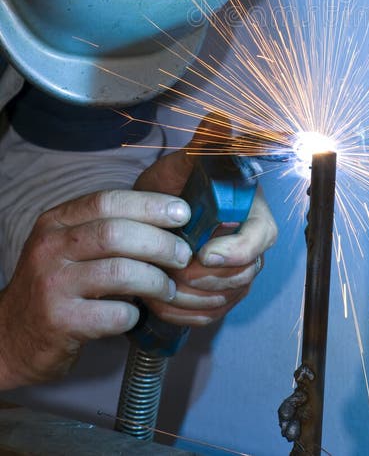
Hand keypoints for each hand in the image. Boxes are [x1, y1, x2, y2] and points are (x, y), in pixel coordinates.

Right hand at [0, 189, 193, 388]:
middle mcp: (50, 249)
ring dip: (154, 280)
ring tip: (167, 288)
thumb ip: (105, 229)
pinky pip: (113, 314)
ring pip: (120, 272)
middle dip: (160, 242)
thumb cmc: (56, 285)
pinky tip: (137, 315)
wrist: (11, 337)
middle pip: (116, 234)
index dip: (149, 204)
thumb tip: (167, 216)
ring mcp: (53, 285)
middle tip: (183, 254)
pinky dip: (134, 314)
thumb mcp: (68, 247)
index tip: (182, 212)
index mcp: (55, 222)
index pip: (107, 201)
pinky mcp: (59, 322)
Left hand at [134, 115, 277, 325]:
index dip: (238, 250)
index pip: (263, 236)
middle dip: (207, 278)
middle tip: (171, 272)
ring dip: (192, 298)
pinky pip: (211, 315)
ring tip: (159, 286)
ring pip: (228, 297)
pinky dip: (185, 314)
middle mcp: (250, 244)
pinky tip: (160, 303)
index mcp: (250, 211)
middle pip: (246, 273)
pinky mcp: (218, 296)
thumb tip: (218, 120)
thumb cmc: (167, 189)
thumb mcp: (180, 166)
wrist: (144, 218)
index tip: (206, 253)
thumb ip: (201, 147)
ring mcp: (236, 273)